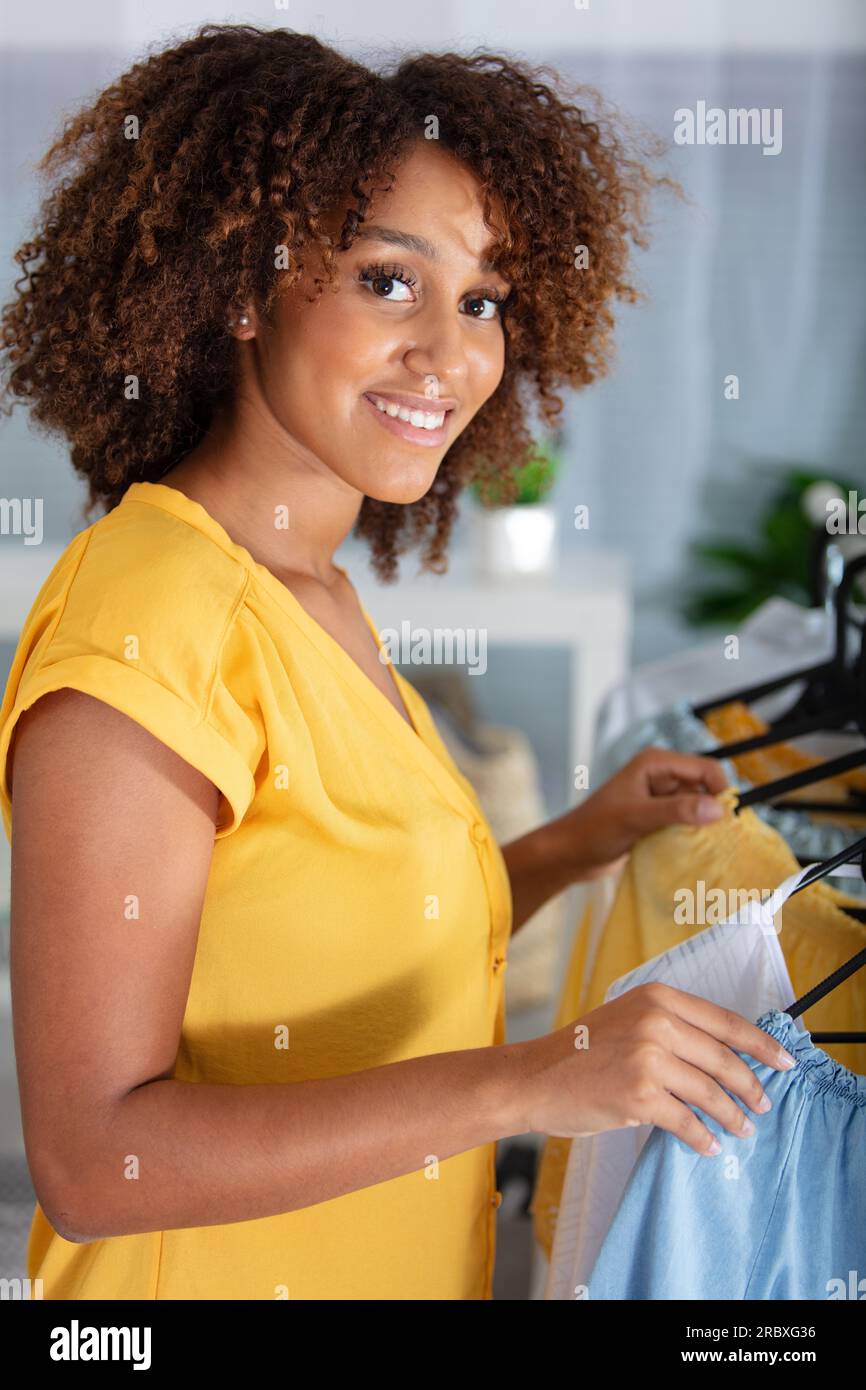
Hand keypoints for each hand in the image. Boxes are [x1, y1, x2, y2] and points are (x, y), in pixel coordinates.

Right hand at [510, 983, 794, 1154]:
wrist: (533, 1078)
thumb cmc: (579, 1052)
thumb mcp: (627, 1019)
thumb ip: (670, 1026)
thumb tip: (723, 1053)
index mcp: (657, 997)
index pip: (724, 1020)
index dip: (760, 1043)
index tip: (783, 1061)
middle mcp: (655, 1022)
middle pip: (723, 1058)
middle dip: (751, 1085)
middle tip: (763, 1104)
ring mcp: (647, 1059)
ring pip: (710, 1092)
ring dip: (732, 1115)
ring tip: (742, 1129)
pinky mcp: (639, 1096)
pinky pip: (687, 1122)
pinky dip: (703, 1137)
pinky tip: (709, 1145)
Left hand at [559, 746, 729, 880]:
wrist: (571, 853)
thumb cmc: (595, 829)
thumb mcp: (636, 818)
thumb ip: (675, 811)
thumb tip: (717, 808)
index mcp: (656, 763)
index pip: (705, 769)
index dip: (720, 791)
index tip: (727, 821)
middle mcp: (661, 776)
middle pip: (704, 787)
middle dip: (713, 809)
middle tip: (720, 838)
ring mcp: (660, 798)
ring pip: (697, 807)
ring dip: (704, 825)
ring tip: (707, 847)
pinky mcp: (658, 818)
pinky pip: (686, 822)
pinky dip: (692, 834)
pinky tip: (694, 851)